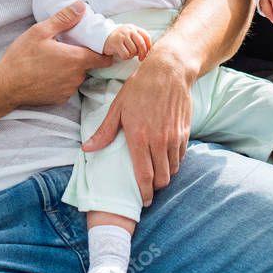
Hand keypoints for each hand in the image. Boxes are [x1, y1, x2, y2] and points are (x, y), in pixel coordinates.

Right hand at [0, 1, 111, 110]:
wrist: (5, 86)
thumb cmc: (22, 57)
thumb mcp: (40, 31)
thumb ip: (64, 19)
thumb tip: (81, 6)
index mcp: (76, 59)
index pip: (104, 58)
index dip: (105, 51)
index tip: (99, 45)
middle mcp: (76, 77)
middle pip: (88, 65)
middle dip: (80, 56)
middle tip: (65, 48)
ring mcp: (68, 90)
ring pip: (77, 76)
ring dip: (70, 69)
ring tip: (52, 61)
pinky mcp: (60, 99)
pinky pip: (67, 86)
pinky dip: (61, 80)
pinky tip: (47, 73)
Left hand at [81, 43, 193, 205]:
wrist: (169, 70)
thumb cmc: (139, 87)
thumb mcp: (117, 107)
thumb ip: (104, 132)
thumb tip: (87, 150)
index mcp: (139, 137)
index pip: (143, 176)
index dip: (144, 193)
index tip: (143, 201)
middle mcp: (158, 140)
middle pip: (161, 178)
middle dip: (155, 187)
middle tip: (148, 188)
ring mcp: (174, 137)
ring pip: (173, 169)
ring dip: (166, 175)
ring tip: (157, 173)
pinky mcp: (185, 132)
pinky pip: (181, 156)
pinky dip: (175, 161)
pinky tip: (167, 157)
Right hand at [103, 25, 151, 60]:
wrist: (103, 35)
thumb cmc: (119, 37)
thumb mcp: (129, 34)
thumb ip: (138, 38)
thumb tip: (148, 50)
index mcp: (134, 28)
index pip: (146, 37)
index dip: (149, 46)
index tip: (147, 53)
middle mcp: (129, 31)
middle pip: (141, 44)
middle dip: (143, 53)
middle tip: (140, 58)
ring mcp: (122, 36)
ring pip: (133, 51)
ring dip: (131, 55)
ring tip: (127, 53)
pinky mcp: (116, 43)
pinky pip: (126, 54)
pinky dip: (125, 57)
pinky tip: (122, 54)